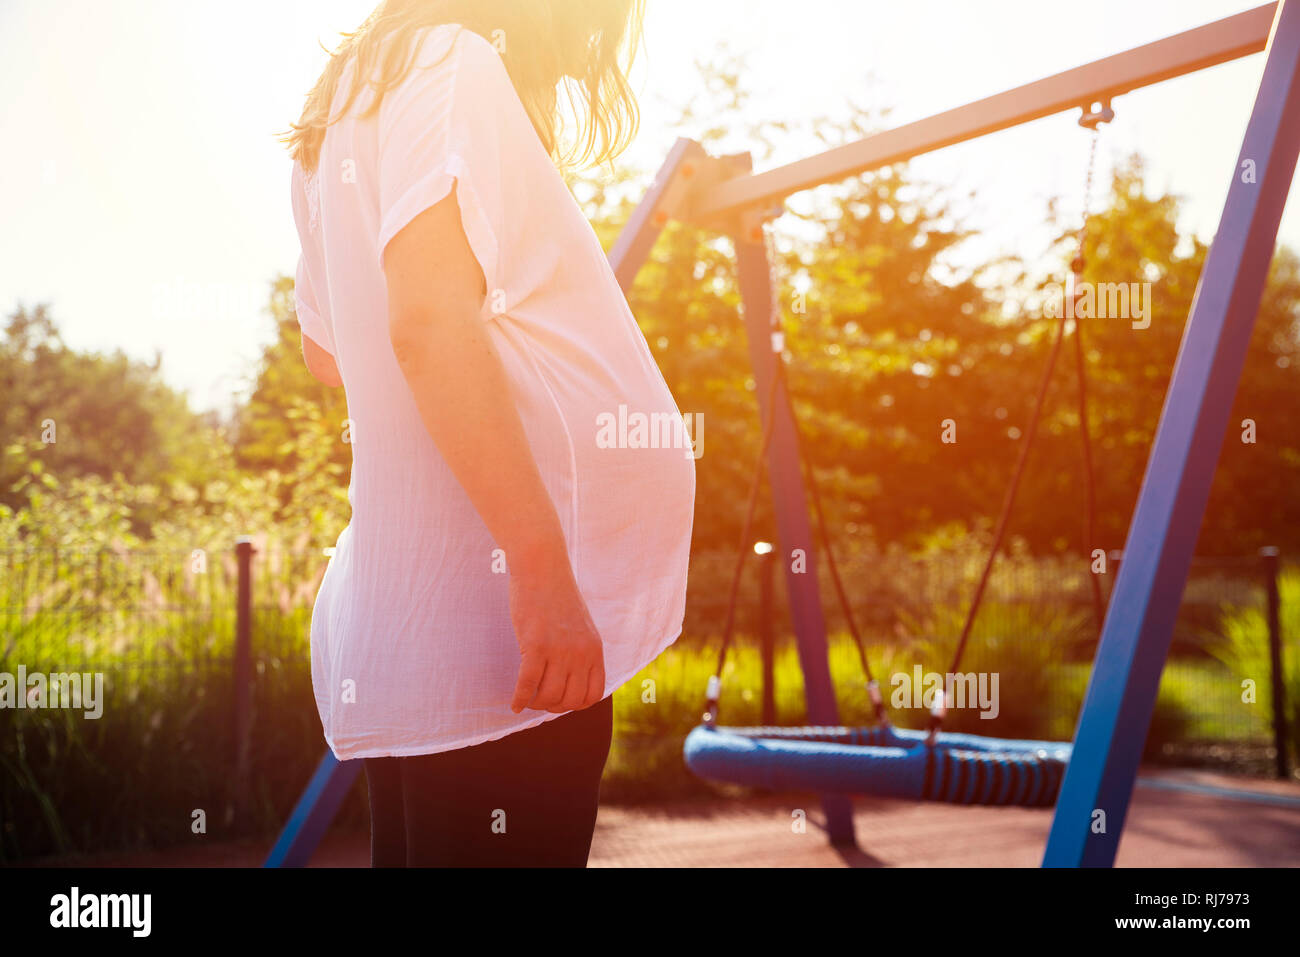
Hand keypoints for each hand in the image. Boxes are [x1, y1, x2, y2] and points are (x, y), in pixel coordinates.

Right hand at [508, 557, 605, 713]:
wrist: (542, 568)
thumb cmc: (557, 597)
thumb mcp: (581, 626)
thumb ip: (582, 651)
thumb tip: (571, 678)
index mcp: (595, 649)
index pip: (593, 695)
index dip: (575, 705)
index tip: (560, 701)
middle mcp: (581, 653)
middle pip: (569, 701)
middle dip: (553, 707)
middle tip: (539, 699)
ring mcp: (559, 650)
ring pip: (548, 696)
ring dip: (535, 703)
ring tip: (527, 698)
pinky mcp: (536, 645)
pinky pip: (527, 684)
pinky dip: (519, 699)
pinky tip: (514, 705)